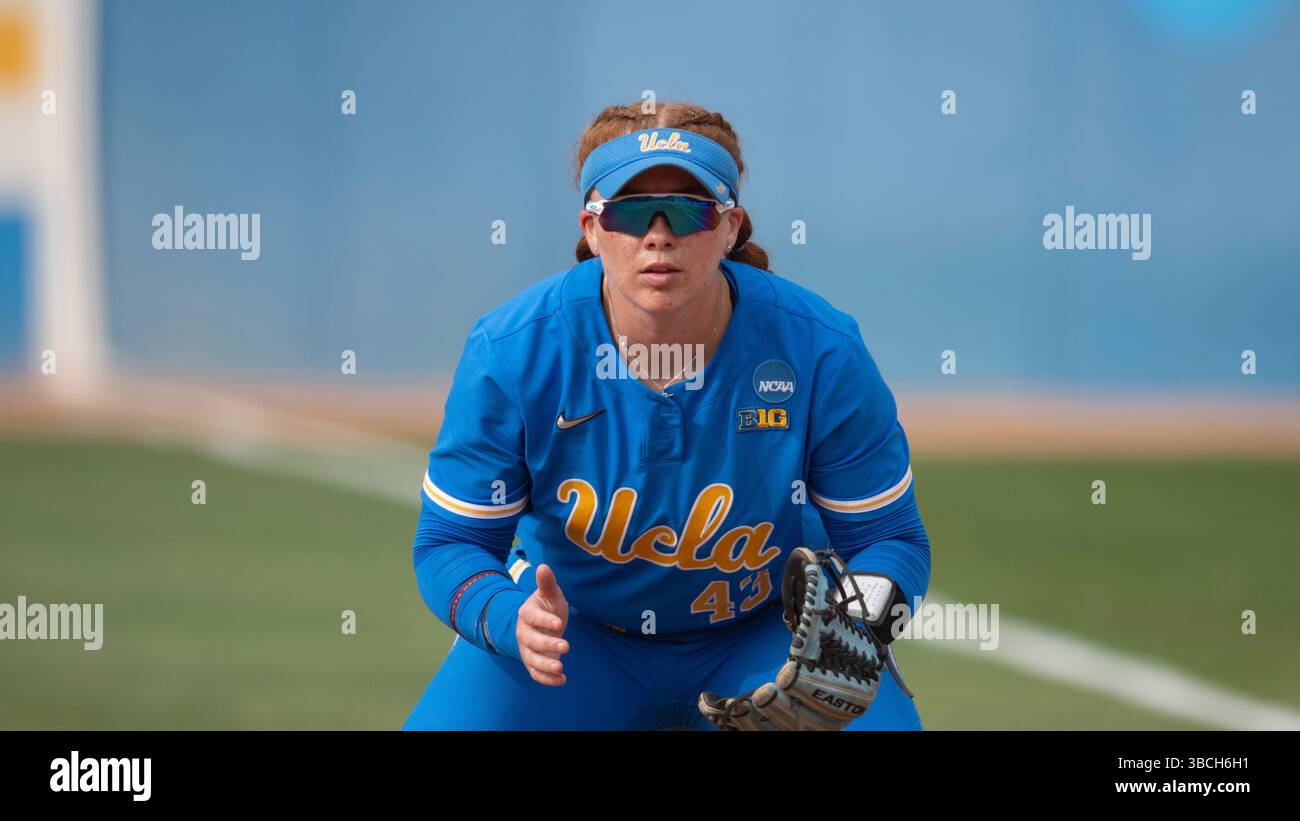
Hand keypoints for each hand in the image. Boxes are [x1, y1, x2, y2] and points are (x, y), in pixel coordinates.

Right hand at [515, 563, 569, 685]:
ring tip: (561, 668)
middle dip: (548, 645)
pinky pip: (536, 673)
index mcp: (528, 614)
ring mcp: (527, 650)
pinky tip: (563, 680)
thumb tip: (543, 566)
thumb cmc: (547, 606)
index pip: (534, 618)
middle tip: (567, 646)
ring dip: (545, 665)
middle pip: (532, 641)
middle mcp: (524, 633)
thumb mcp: (550, 594)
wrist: (541, 624)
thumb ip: (547, 583)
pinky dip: (547, 679)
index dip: (545, 621)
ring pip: (532, 660)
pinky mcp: (533, 663)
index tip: (558, 623)